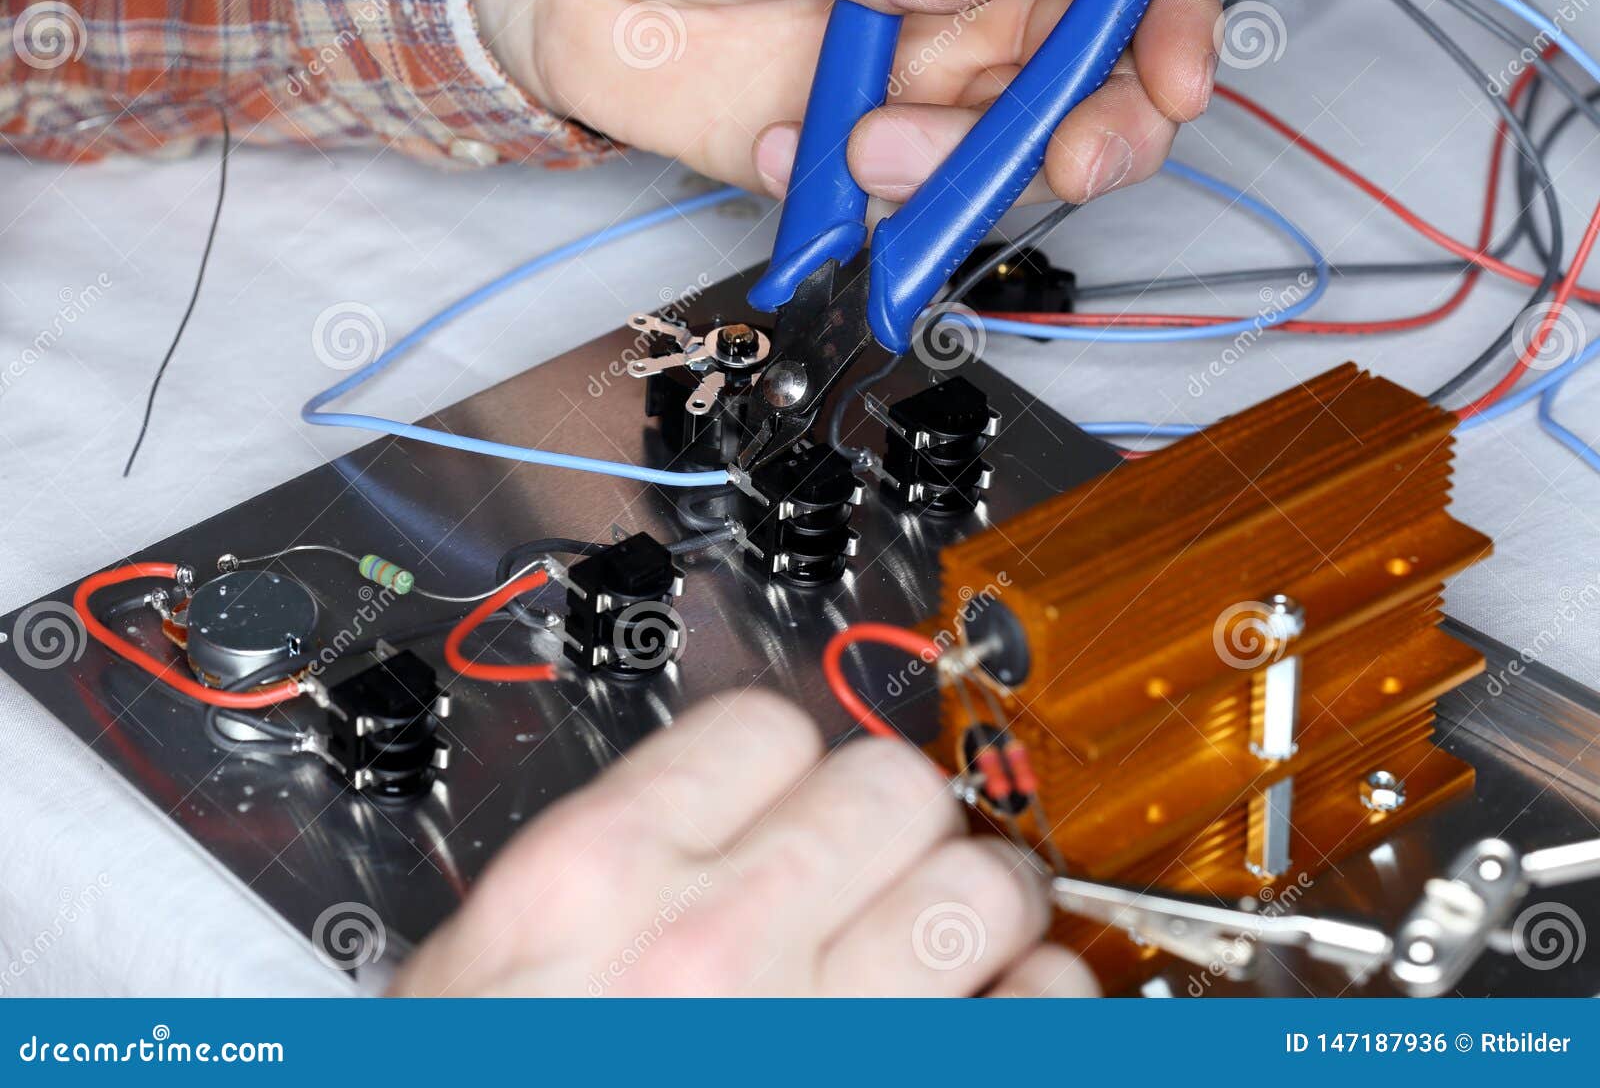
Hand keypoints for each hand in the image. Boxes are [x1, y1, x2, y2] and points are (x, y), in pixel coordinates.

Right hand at [391, 692, 1095, 995]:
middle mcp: (717, 952)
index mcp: (593, 888)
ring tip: (953, 933)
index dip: (788, 760)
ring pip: (984, 885)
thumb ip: (604, 885)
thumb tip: (710, 822)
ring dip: (981, 901)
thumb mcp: (479, 987)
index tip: (795, 791)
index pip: (761, 730)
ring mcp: (832, 1046)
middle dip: (897, 819)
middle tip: (884, 860)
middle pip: (891, 788)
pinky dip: (1040, 1003)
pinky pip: (1043, 1014)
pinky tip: (996, 1017)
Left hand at [471, 0, 1219, 203]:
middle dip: (1103, 127)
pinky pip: (905, 203)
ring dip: (967, 171)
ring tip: (871, 143)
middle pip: (1095, 73)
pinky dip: (872, 200)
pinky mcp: (861, 153)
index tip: (1174, 73)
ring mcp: (919, 81)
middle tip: (1072, 160)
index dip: (1165, 15)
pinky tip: (805, 148)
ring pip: (1008, 154)